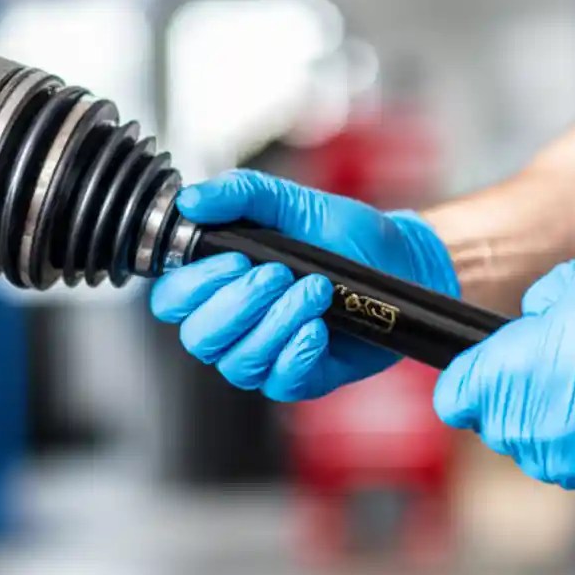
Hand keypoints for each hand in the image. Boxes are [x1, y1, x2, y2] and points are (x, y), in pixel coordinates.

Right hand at [151, 169, 458, 400]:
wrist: (402, 263)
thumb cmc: (343, 236)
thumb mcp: (291, 201)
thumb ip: (240, 194)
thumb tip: (190, 199)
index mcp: (220, 281)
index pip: (173, 300)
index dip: (195, 284)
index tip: (236, 257)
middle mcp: (234, 323)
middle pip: (199, 337)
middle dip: (238, 304)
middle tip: (279, 274)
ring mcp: (264, 353)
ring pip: (238, 361)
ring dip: (276, 322)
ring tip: (315, 290)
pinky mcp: (298, 377)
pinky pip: (279, 380)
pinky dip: (297, 351)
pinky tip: (320, 327)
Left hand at [433, 257, 574, 494]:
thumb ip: (535, 308)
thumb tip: (528, 325)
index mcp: (513, 377)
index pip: (454, 397)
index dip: (463, 382)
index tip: (476, 371)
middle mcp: (534, 428)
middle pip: (494, 424)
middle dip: (508, 398)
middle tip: (546, 367)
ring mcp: (572, 460)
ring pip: (535, 448)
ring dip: (547, 422)